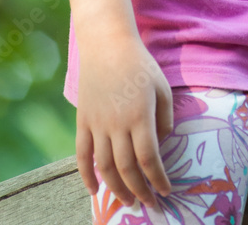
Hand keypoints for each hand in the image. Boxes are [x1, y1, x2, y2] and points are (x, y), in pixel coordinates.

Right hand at [75, 29, 173, 208]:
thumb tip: (160, 144)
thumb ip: (164, 118)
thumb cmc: (139, 64)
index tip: (166, 191)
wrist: (106, 44)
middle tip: (149, 204)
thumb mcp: (162, 87)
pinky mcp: (83, 121)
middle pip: (127, 168)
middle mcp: (117, 125)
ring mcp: (97, 124)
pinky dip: (86, 176)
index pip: (149, 159)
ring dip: (116, 188)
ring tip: (127, 201)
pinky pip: (81, 155)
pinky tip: (94, 191)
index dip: (158, 179)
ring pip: (104, 167)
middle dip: (139, 191)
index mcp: (140, 116)